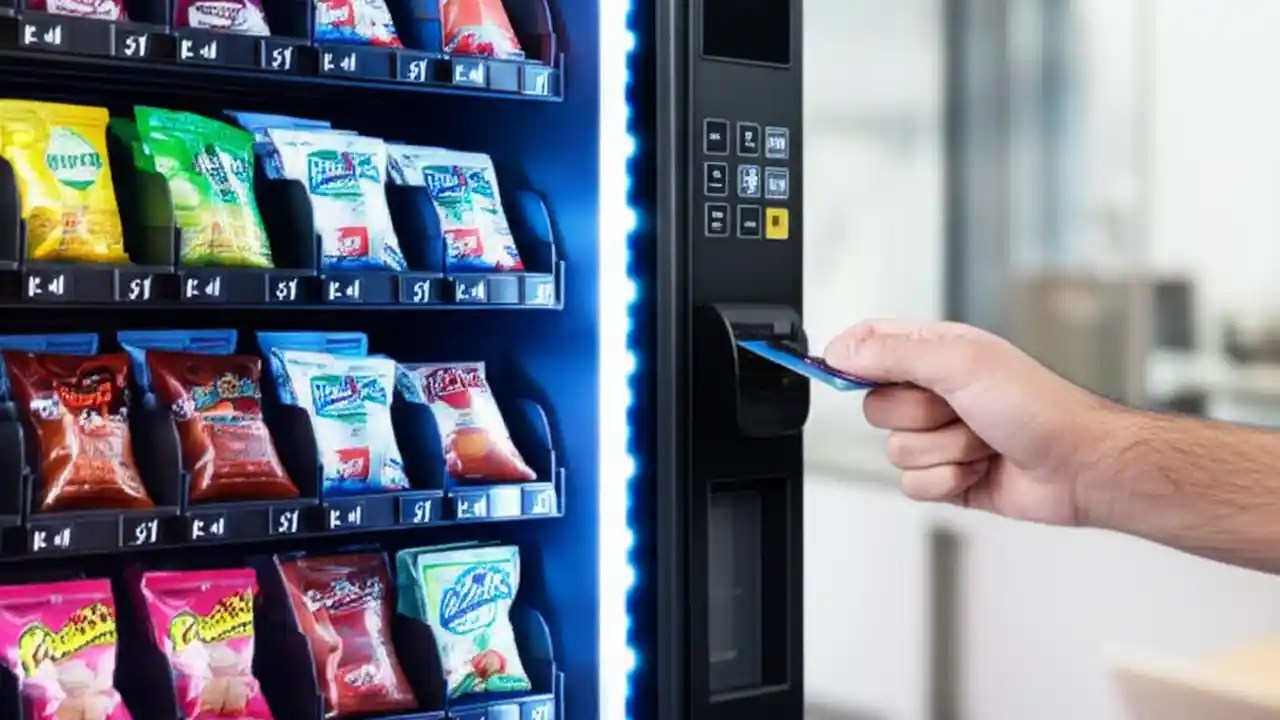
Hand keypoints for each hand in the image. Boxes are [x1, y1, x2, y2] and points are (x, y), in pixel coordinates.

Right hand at [823, 320, 1119, 525]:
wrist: (1080, 467)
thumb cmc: (1040, 407)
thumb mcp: (961, 363)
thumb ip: (894, 353)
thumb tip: (841, 350)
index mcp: (937, 352)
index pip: (869, 343)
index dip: (848, 358)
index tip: (838, 371)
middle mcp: (935, 391)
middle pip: (876, 407)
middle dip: (917, 417)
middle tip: (956, 409)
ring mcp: (940, 436)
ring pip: (895, 451)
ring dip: (942, 452)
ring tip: (982, 442)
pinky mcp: (948, 476)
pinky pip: (913, 485)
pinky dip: (947, 481)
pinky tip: (980, 470)